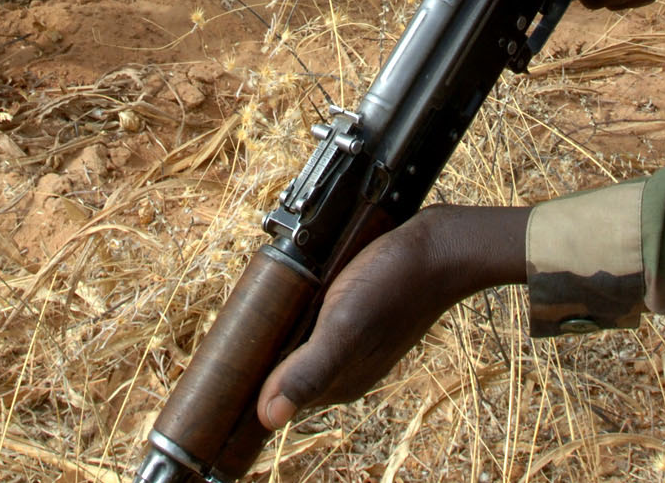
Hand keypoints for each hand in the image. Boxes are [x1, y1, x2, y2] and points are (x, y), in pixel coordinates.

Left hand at [257, 205, 528, 428]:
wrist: (443, 245)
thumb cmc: (396, 282)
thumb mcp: (344, 324)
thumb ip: (308, 371)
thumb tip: (267, 418)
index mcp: (339, 382)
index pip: (279, 396)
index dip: (248, 383)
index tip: (221, 360)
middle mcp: (346, 366)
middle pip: (288, 369)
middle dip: (261, 351)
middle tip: (233, 322)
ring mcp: (355, 340)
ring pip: (302, 342)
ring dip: (281, 326)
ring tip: (256, 302)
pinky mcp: (362, 312)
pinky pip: (320, 320)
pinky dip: (302, 310)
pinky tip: (294, 289)